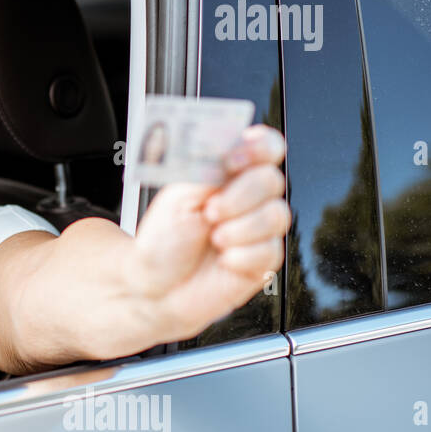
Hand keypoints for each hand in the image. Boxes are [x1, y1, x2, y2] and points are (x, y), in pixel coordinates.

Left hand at [127, 124, 288, 340]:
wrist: (154, 285)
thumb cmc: (164, 239)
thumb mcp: (179, 195)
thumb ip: (210, 170)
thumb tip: (231, 149)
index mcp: (229, 174)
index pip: (265, 146)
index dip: (258, 148)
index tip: (233, 161)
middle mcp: (249, 198)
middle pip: (272, 179)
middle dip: (239, 196)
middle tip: (210, 211)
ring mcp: (260, 229)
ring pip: (276, 215)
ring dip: (240, 227)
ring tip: (214, 238)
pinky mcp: (264, 260)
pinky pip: (269, 250)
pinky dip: (241, 255)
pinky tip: (223, 259)